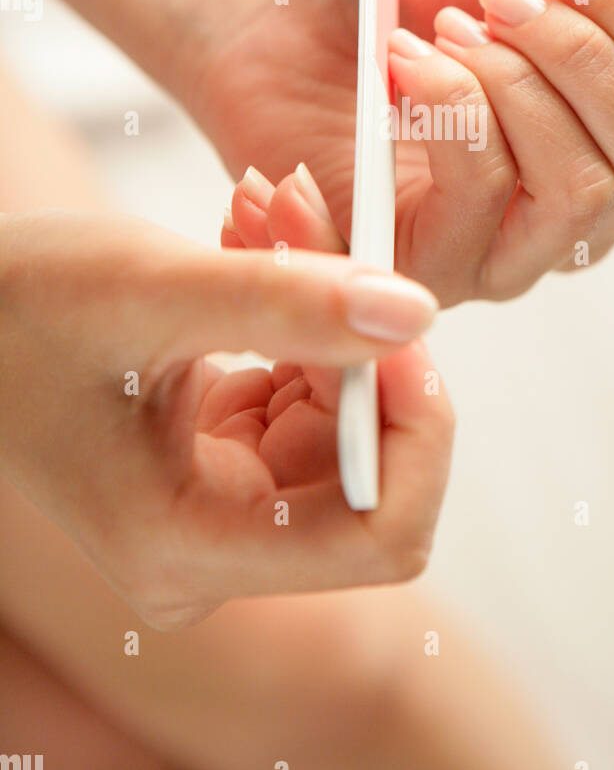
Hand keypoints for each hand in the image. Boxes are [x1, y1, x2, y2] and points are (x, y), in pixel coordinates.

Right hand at [0, 210, 447, 628]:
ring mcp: (221, 509)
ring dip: (330, 312)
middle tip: (321, 229)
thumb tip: (415, 313)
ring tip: (271, 218)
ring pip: (343, 416)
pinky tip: (255, 248)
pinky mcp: (225, 462)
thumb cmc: (15, 311)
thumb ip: (286, 302)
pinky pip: (307, 394)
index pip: (381, 535)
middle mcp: (213, 551)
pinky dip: (300, 317)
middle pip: (369, 465)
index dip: (416, 430)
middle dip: (364, 342)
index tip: (400, 326)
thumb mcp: (150, 291)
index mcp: (189, 548)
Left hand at [189, 0, 613, 303]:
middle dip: (583, 53)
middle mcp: (586, 208)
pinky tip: (409, 66)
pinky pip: (485, 192)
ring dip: (516, 82)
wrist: (290, 14)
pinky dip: (452, 105)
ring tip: (452, 30)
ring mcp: (515, 250)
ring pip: (582, 186)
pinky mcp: (435, 265)